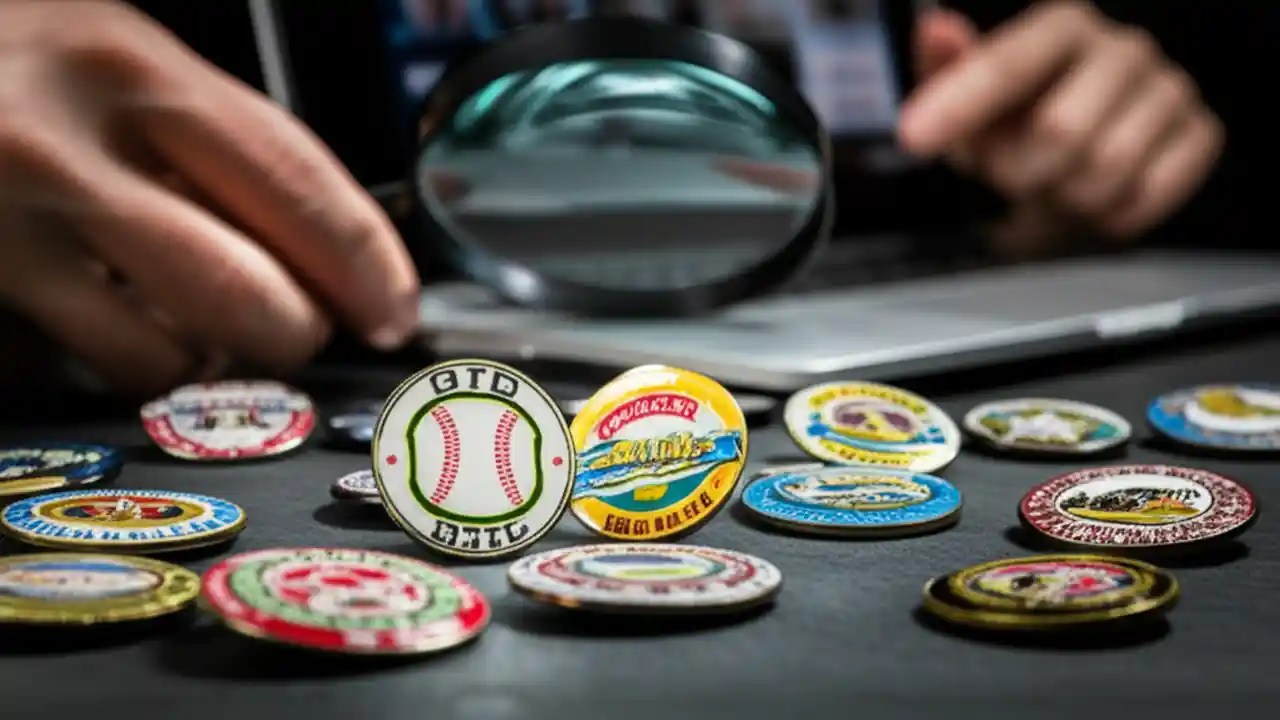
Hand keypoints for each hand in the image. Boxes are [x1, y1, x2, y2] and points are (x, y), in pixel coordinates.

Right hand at [0, 1, 419, 394]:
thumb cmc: (8, 67)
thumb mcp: (112, 62)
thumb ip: (211, 148)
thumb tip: (330, 255)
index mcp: (132, 64)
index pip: (298, 184)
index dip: (367, 264)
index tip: (396, 315)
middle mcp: (64, 142)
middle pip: (251, 294)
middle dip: (294, 335)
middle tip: (295, 333)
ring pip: (161, 357)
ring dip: (199, 366)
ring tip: (185, 330)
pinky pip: (68, 372)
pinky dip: (112, 368)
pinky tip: (101, 328)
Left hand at [899, 2, 1224, 248]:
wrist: (1074, 169)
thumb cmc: (1015, 130)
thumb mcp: (965, 105)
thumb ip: (946, 69)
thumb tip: (937, 30)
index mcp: (1062, 27)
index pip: (1010, 62)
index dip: (961, 101)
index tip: (914, 137)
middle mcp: (1123, 49)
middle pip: (1063, 129)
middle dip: (1021, 171)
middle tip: (1012, 175)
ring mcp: (1169, 89)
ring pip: (1108, 167)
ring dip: (1064, 196)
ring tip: (1055, 184)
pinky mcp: (1201, 133)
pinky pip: (1149, 193)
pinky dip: (1109, 214)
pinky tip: (1096, 197)